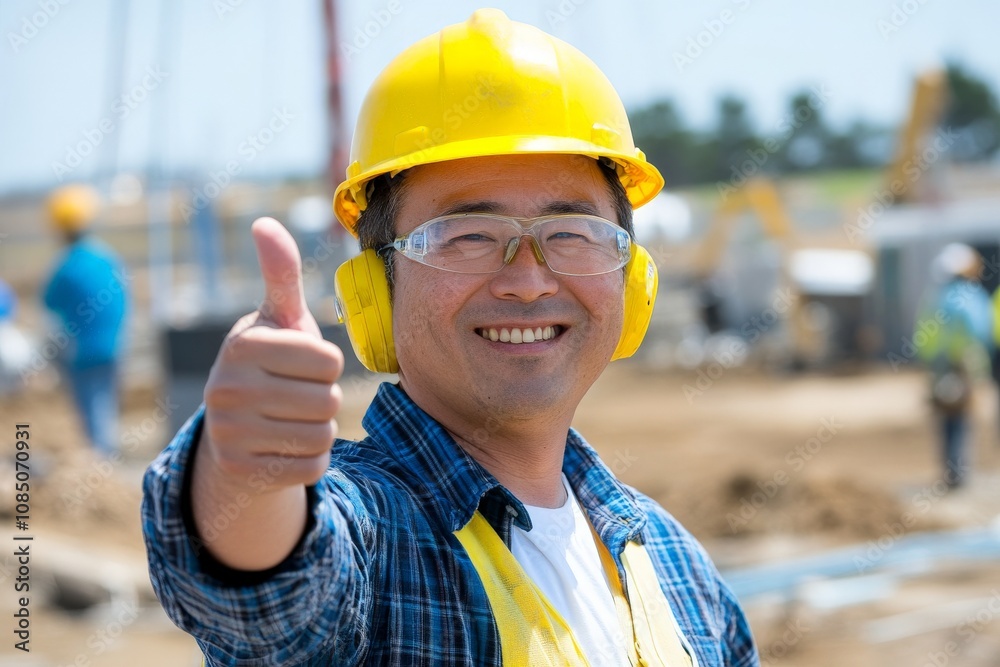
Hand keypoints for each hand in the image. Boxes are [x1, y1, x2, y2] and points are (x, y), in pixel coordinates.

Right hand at [201, 216, 343, 491]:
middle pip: (328, 401)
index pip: (330, 361)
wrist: (234, 424)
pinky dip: (309, 460)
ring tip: (290, 418)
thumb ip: (281, 275)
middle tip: (295, 393)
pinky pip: (311, 469)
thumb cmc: (271, 360)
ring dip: (318, 429)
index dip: (326, 364)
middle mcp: (227, 390)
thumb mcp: (278, 319)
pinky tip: (283, 446)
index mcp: (243, 346)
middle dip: (323, 398)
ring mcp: (229, 435)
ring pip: (322, 436)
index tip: (300, 363)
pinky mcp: (240, 471)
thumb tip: (264, 222)